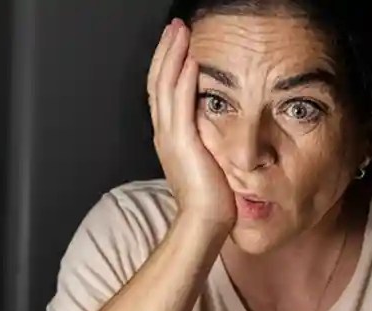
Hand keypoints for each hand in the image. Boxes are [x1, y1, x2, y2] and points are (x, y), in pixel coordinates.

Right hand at [148, 20, 235, 229]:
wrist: (204, 222)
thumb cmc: (210, 199)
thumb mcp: (205, 161)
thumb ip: (204, 141)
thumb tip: (214, 128)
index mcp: (169, 137)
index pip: (162, 92)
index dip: (167, 64)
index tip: (177, 43)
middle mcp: (164, 133)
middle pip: (157, 81)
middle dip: (166, 51)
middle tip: (176, 27)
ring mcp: (170, 137)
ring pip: (165, 86)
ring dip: (173, 56)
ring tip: (181, 33)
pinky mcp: (182, 142)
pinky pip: (180, 103)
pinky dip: (183, 79)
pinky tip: (191, 60)